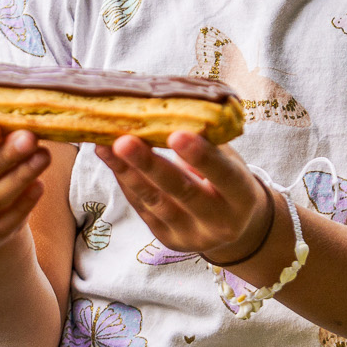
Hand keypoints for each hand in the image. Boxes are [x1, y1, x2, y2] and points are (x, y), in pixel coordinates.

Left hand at [96, 132, 272, 264]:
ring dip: (127, 172)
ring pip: (155, 202)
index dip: (201, 156)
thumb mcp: (230, 159)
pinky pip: (142, 208)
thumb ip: (209, 140)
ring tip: (104, 146)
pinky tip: (110, 159)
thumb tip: (174, 107)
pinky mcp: (166, 238)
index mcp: (242, 197)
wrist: (232, 224)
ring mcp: (190, 235)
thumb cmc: (228, 178)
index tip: (177, 134)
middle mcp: (219, 222)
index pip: (224, 176)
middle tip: (124, 141)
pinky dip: (125, 181)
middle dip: (150, 165)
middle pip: (182, 192)